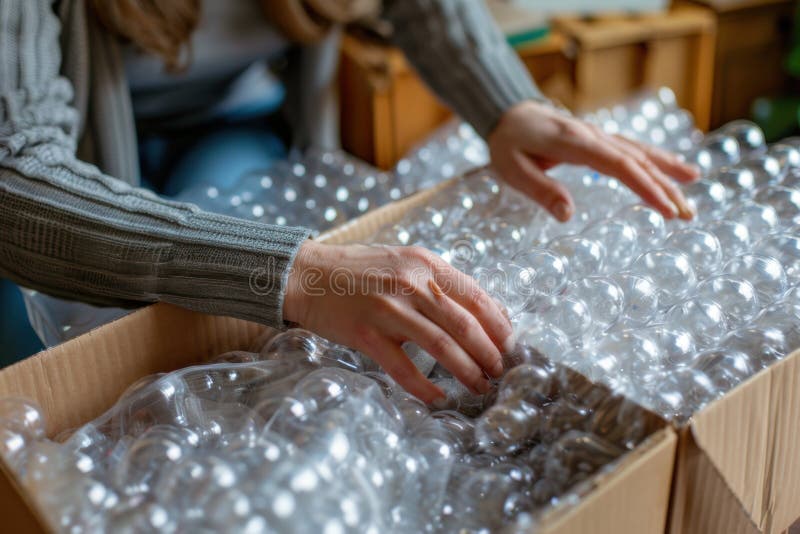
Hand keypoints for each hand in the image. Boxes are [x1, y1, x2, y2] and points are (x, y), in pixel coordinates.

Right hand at [283, 241, 514, 402]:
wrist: (307, 274)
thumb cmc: (359, 270)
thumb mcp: (405, 262)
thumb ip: (439, 283)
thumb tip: (481, 312)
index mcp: (425, 264)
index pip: (476, 296)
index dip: (500, 325)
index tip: (511, 345)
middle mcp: (411, 284)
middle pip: (465, 325)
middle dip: (490, 353)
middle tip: (500, 372)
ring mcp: (388, 310)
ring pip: (442, 347)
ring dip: (467, 371)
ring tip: (480, 387)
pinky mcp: (367, 334)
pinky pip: (403, 368)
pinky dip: (424, 387)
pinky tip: (438, 398)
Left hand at [488, 100, 699, 221]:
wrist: (508, 111)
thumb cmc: (508, 143)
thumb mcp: (513, 169)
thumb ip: (541, 190)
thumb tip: (568, 216)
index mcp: (575, 144)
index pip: (619, 166)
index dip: (646, 188)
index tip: (666, 210)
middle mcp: (594, 136)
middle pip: (637, 161)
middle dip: (665, 187)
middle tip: (687, 215)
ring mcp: (598, 135)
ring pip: (639, 152)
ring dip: (667, 172)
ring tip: (694, 190)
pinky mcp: (599, 138)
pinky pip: (632, 148)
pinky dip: (656, 159)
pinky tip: (674, 170)